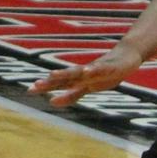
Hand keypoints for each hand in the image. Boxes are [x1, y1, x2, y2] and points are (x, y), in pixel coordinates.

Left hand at [29, 45, 143, 106]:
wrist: (127, 55)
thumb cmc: (105, 72)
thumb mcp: (89, 87)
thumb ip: (72, 95)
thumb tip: (52, 102)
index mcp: (78, 79)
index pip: (59, 84)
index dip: (45, 87)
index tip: (29, 90)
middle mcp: (84, 73)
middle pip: (65, 77)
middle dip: (50, 82)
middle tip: (36, 85)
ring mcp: (96, 69)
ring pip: (79, 71)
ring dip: (66, 73)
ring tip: (53, 75)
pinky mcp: (111, 66)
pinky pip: (101, 69)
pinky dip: (93, 70)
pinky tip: (87, 71)